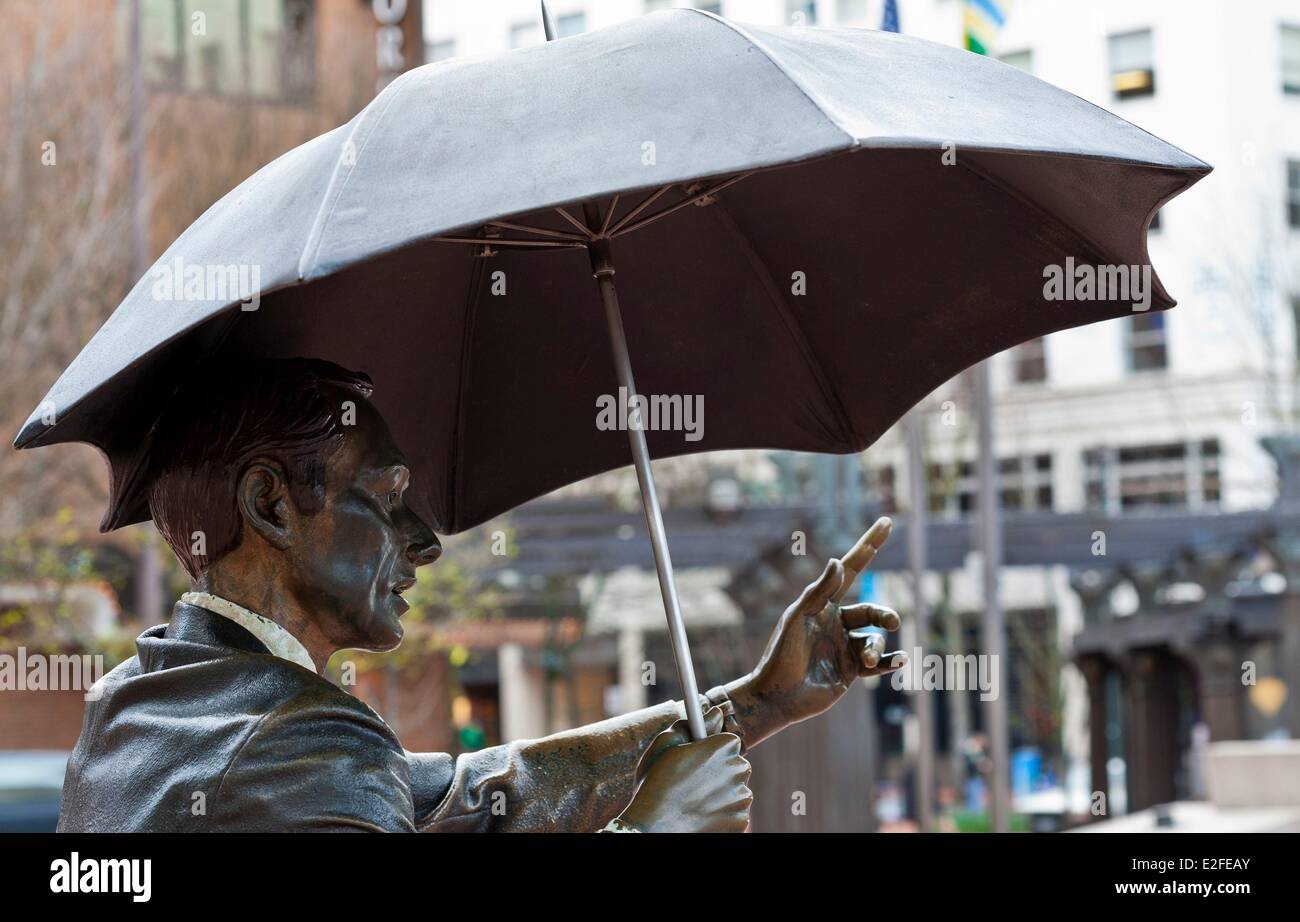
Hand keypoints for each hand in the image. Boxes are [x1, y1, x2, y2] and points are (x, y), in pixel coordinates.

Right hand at [615, 706, 751, 832]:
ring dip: (721, 792)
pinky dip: (723, 813)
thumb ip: (693, 725)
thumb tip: (716, 713)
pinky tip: (701, 813)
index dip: (710, 750)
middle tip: (692, 781)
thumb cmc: (655, 782)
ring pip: (736, 788)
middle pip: (734, 764)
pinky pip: (736, 811)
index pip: (727, 741)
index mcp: (723, 745)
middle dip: (718, 770)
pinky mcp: (741, 820)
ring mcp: (742, 796)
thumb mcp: (665, 744)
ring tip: (694, 800)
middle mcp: (739, 768)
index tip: (697, 759)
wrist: (655, 826)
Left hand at [728, 518, 907, 746]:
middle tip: (892, 621)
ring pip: (874, 638)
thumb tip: (838, 561)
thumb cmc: (781, 654)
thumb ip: (819, 592)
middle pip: (871, 610)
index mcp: (823, 604)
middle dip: (884, 614)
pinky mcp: (851, 672)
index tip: (886, 523)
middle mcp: (836, 622)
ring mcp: (845, 647)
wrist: (776, 697)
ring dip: (876, 646)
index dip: (868, 546)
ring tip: (868, 658)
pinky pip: (879, 662)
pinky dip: (890, 661)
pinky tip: (898, 661)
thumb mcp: (797, 618)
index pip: (851, 569)